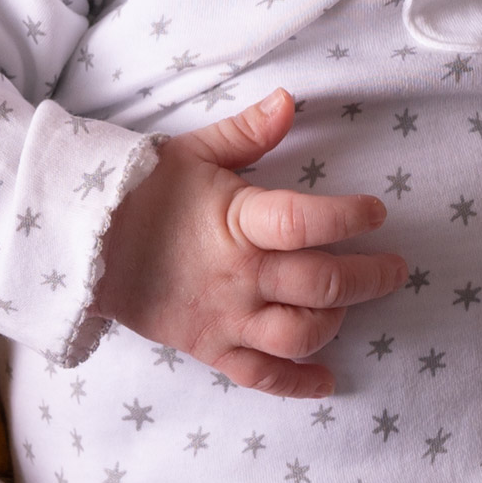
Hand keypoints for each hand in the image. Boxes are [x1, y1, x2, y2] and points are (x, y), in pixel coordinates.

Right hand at [93, 87, 406, 398]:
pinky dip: (298, 383)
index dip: (348, 218)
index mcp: (236, 222)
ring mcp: (226, 318)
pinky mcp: (211, 349)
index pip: (305, 223)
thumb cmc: (143, 190)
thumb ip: (249, 131)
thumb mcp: (195, 151)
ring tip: (351, 305)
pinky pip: (261, 377)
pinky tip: (328, 380)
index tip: (377, 211)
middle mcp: (238, 275)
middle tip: (397, 268)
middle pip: (320, 285)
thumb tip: (290, 99)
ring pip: (299, 335)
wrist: (84, 243)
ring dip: (337, 323)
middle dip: (370, 278)